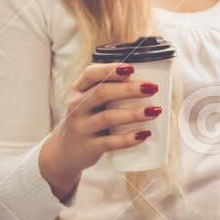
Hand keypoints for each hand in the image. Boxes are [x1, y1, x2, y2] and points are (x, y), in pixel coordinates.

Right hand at [38, 62, 161, 199]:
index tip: (132, 68)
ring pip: (107, 117)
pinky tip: (144, 134)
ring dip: (133, 113)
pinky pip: (110, 142)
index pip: (91, 74)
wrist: (65, 151)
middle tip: (152, 88)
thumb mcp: (90, 101)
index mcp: (78, 90)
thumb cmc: (88, 119)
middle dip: (128, 89)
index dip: (111, 69)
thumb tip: (148, 82)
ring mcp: (81, 127)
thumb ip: (110, 90)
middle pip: (101, 93)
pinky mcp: (88, 147)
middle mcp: (77, 106)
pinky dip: (128, 138)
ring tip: (154, 111)